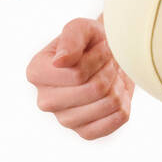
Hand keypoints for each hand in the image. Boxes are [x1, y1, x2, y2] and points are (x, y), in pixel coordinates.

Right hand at [25, 15, 133, 139]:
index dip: (99, 57)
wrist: (105, 59)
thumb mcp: (81, 28)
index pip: (77, 73)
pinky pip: (117, 119)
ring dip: (118, 83)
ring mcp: (64, 120)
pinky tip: (115, 93)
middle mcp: (45, 101)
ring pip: (109, 103)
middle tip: (109, 61)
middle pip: (94, 89)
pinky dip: (124, 103)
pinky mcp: (85, 133)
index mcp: (36, 73)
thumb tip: (59, 62)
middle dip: (109, 70)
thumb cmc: (90, 41)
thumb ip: (71, 38)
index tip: (101, 47)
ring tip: (111, 75)